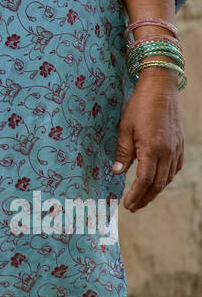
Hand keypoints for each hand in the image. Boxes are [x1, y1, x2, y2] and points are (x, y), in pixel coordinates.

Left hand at [112, 67, 182, 211]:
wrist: (161, 89)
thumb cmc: (139, 106)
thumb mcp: (125, 128)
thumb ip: (122, 153)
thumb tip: (116, 172)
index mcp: (152, 150)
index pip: (144, 181)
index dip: (136, 195)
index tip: (127, 205)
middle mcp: (167, 153)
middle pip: (157, 184)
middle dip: (145, 198)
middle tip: (133, 207)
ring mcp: (175, 149)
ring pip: (167, 178)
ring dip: (155, 191)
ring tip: (143, 198)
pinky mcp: (179, 144)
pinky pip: (175, 168)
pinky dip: (166, 179)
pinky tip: (158, 182)